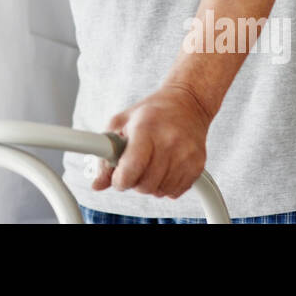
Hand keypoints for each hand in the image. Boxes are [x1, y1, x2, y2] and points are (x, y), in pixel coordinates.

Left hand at [91, 83, 212, 199]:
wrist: (188, 103)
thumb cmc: (150, 112)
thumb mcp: (121, 123)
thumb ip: (105, 155)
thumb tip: (97, 185)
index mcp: (145, 129)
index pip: (131, 169)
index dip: (120, 180)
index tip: (118, 177)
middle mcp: (169, 142)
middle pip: (144, 185)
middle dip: (134, 181)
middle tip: (134, 167)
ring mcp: (186, 155)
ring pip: (159, 191)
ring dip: (150, 184)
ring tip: (150, 164)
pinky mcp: (198, 165)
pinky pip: (175, 192)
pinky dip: (165, 186)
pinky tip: (164, 168)